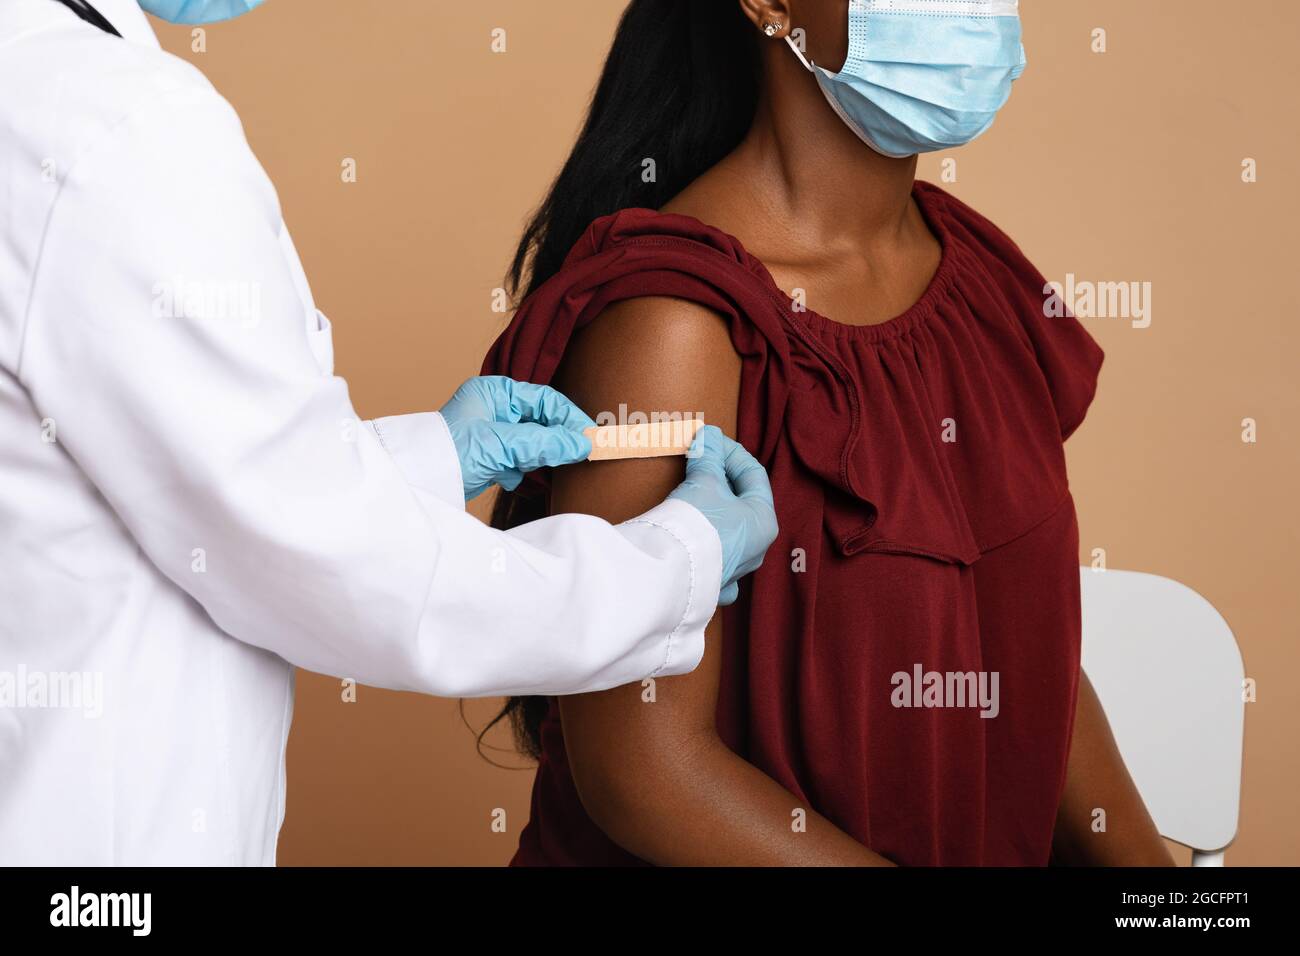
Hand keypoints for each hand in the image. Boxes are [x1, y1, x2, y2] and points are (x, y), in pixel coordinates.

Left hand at [439, 376, 594, 500]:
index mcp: (494, 393)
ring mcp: (491, 433)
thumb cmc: (449, 453)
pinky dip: (522, 469)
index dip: (569, 418)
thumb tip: (583, 444)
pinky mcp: (489, 456)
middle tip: (580, 454)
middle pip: (541, 420)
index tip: (589, 438)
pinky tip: (516, 478)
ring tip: (547, 467)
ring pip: (532, 442)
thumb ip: (545, 443)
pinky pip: (518, 459)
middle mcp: (494, 408)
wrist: (418, 483)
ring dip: (539, 456)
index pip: (545, 400)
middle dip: (556, 439)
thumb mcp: (502, 445)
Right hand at [668, 426, 777, 604]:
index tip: (709, 441)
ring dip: (712, 509)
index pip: (754, 475)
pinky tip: (695, 540)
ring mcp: (737, 569)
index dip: (731, 452)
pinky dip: (706, 546)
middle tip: (699, 463)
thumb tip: (708, 435)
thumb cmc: (697, 524)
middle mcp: (757, 548)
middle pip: (742, 502)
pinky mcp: (714, 584)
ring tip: (690, 493)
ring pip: (729, 531)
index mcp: (765, 521)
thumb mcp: (704, 482)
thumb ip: (709, 456)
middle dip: (720, 479)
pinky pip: (714, 561)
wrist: (670, 572)